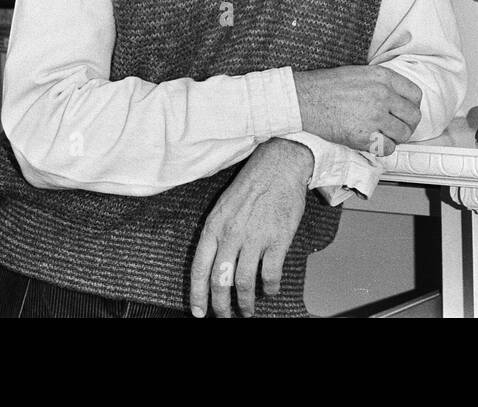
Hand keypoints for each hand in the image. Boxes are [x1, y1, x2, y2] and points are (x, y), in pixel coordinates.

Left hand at [189, 138, 311, 318]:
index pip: (199, 268)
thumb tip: (216, 262)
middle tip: (224, 315)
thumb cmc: (254, 183)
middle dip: (220, 305)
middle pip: (220, 281)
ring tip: (247, 309)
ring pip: (244, 282)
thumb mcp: (224, 205)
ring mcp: (255, 237)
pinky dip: (270, 287)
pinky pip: (270, 273)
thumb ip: (218, 233)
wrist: (280, 164)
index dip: (197, 294)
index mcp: (214, 225)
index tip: (199, 311)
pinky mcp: (278, 239)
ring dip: (245, 302)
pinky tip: (271, 290)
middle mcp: (231, 234)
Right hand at [295, 66, 421, 154]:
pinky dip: (383, 148)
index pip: (415, 94)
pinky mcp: (365, 136)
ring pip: (403, 134)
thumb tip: (396, 97)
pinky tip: (373, 142)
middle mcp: (382, 95)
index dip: (412, 106)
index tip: (406, 111)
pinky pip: (387, 148)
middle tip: (397, 127)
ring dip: (396, 137)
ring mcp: (375, 116)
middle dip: (407, 124)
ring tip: (384, 135)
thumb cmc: (326, 86)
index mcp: (382, 77)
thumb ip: (381, 84)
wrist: (304, 99)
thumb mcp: (359, 73)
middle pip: (413, 116)